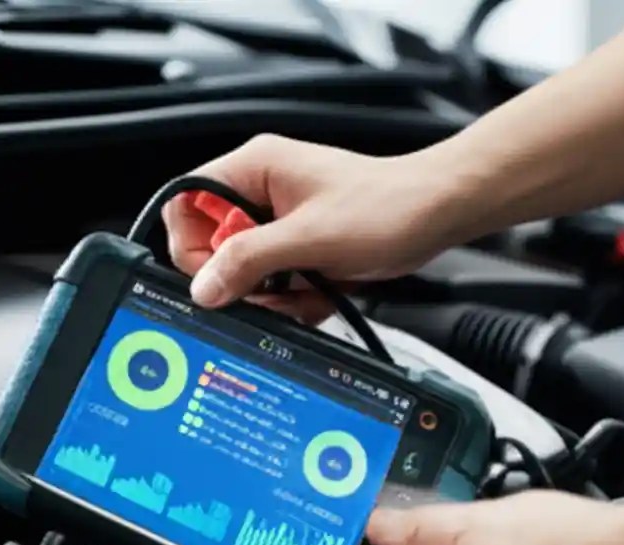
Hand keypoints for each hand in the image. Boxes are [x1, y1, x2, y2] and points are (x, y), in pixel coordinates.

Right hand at [161, 134, 472, 322]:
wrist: (438, 214)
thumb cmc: (388, 206)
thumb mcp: (309, 239)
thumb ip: (249, 261)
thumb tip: (204, 287)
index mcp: (254, 168)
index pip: (186, 201)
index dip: (192, 243)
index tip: (216, 273)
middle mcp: (261, 190)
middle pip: (211, 245)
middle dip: (241, 278)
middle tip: (270, 288)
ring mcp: (280, 220)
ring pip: (243, 271)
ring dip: (272, 294)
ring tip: (307, 289)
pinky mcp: (299, 247)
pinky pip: (273, 282)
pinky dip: (293, 298)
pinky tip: (320, 293)